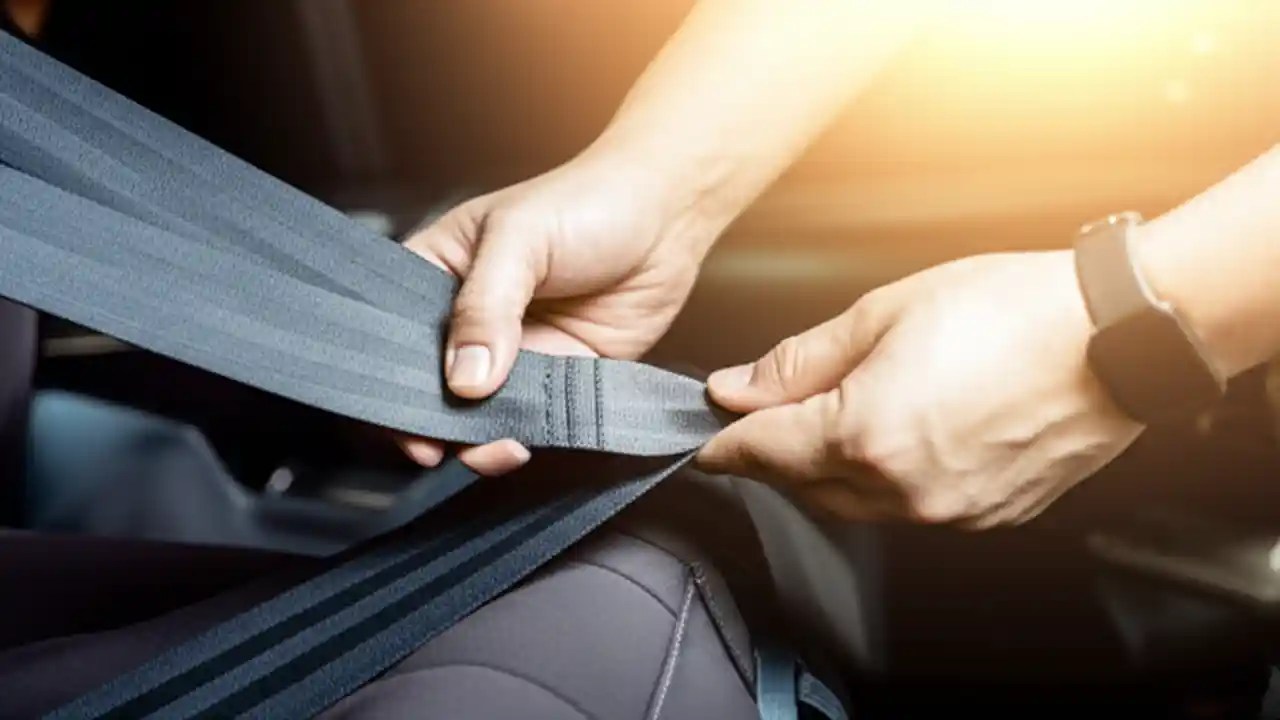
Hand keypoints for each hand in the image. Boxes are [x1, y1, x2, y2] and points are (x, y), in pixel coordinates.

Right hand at [399, 149, 719, 474]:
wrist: (667, 216)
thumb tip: (465, 380)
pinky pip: (531, 419)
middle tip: (445, 448)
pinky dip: (525, 437)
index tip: (406, 419)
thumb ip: (485, 307)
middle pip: (428, 387)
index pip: (390, 336)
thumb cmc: (586, 202)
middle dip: (433, 425)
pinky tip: (528, 441)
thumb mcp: (520, 240)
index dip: (388, 383)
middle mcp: (466, 320)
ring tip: (499, 447)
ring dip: (480, 441)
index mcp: (435, 274)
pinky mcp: (558, 377)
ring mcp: (512, 353)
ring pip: (478, 414)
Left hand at [696, 250, 1144, 528]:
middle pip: (802, 485)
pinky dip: (885, 479)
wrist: (1115, 336)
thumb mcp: (884, 313)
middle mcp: (901, 490)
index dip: (723, 443)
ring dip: (828, 469)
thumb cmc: (1010, 311)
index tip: (702, 436)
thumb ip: (799, 361)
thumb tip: (736, 389)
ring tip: (838, 415)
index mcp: (864, 435)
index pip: (762, 452)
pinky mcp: (984, 516)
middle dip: (775, 453)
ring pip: (853, 504)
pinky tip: (899, 436)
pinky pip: (908, 509)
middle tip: (768, 413)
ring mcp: (946, 512)